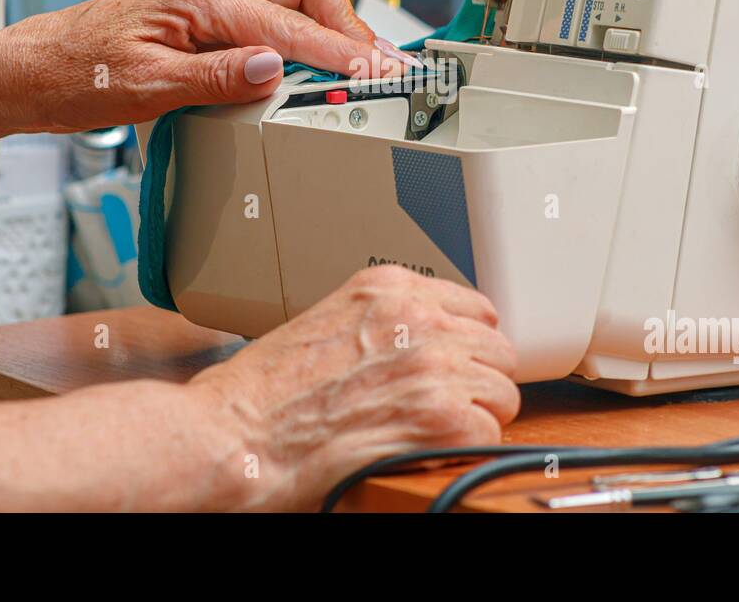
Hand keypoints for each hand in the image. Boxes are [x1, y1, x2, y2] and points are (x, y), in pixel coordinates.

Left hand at [0, 0, 419, 132]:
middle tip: (372, 64)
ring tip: (353, 62)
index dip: (336, 52)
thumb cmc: (76, 78)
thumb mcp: (148, 89)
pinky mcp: (202, 5)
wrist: (33, 69)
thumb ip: (216, 77)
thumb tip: (273, 69)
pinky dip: (299, 25)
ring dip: (325, 20)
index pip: (286, 23)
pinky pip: (268, 3)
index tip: (373, 72)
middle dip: (344, 19)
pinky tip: (309, 54)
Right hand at [189, 266, 519, 510]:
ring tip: (432, 433)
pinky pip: (489, 433)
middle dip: (477, 381)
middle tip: (445, 407)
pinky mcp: (440, 418)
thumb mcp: (328, 323)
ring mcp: (433, 365)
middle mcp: (418, 317)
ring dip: (475, 416)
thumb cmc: (263, 393)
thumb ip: (383, 323)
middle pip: (497, 349)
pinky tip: (427, 450)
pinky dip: (465, 449)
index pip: (475, 307)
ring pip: (502, 392)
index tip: (459, 365)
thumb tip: (424, 345)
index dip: (469, 344)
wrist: (236, 435)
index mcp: (389, 288)